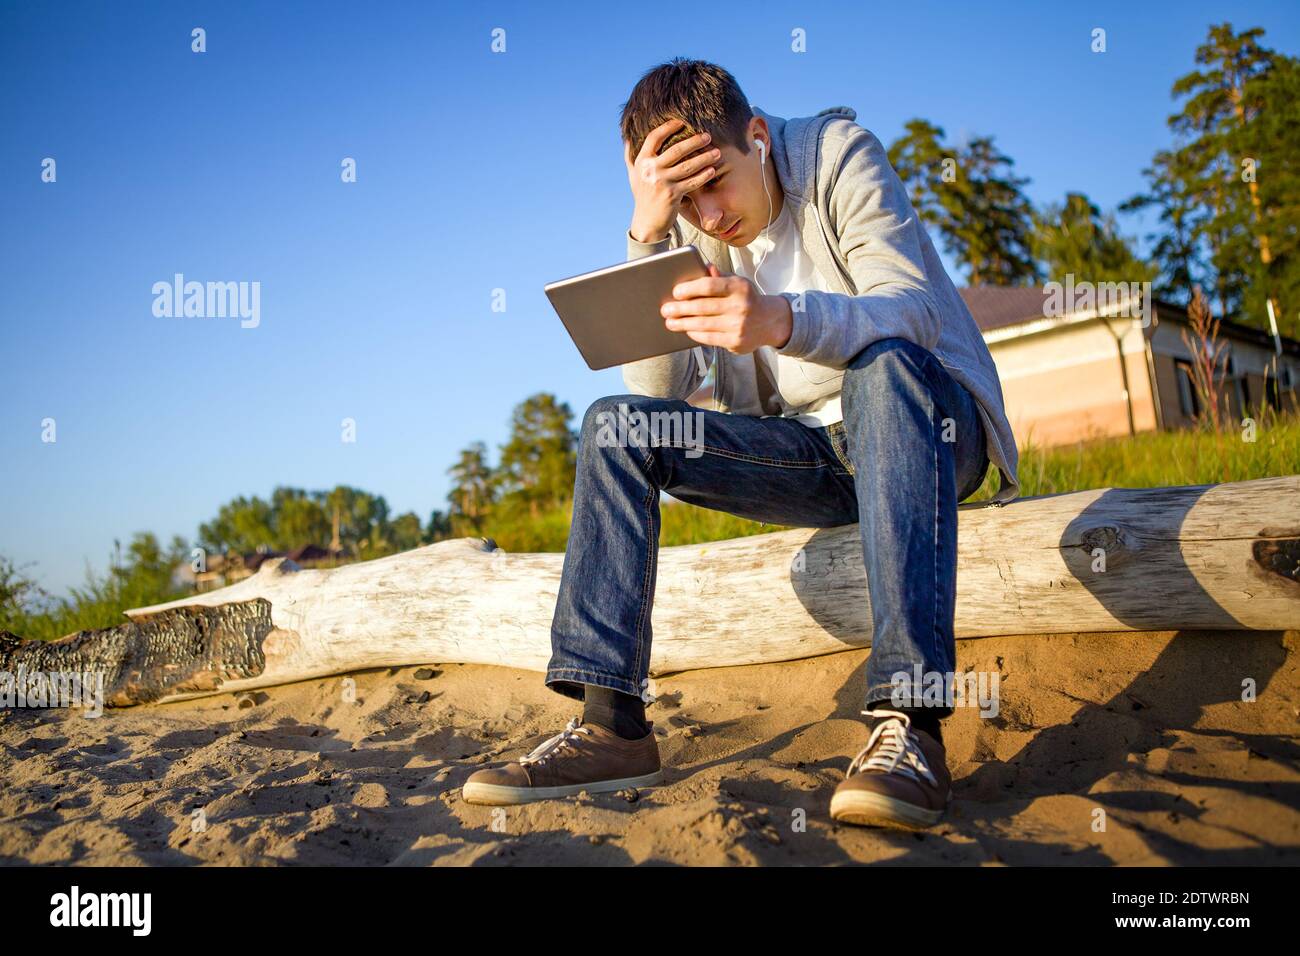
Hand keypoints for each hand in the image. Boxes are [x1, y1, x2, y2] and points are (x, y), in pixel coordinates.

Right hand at [624, 118, 720, 242]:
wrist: (646, 222)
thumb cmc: (642, 196)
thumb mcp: (633, 175)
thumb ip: (630, 156)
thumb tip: (627, 137)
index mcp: (642, 162)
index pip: (654, 137)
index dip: (668, 127)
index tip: (681, 122)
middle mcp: (651, 170)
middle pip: (675, 149)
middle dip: (694, 141)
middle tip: (707, 136)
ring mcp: (662, 182)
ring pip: (687, 165)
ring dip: (704, 158)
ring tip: (717, 152)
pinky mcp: (672, 195)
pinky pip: (692, 182)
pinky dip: (703, 176)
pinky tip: (712, 170)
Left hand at [661, 264, 793, 353]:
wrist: (769, 321)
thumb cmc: (746, 298)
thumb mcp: (737, 283)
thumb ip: (719, 277)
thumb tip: (703, 266)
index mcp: (739, 287)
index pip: (710, 285)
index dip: (690, 289)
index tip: (676, 292)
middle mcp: (740, 306)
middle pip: (702, 307)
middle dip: (680, 309)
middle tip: (665, 309)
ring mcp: (738, 326)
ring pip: (703, 324)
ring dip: (682, 323)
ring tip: (670, 322)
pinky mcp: (736, 342)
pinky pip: (709, 338)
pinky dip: (695, 333)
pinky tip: (686, 330)